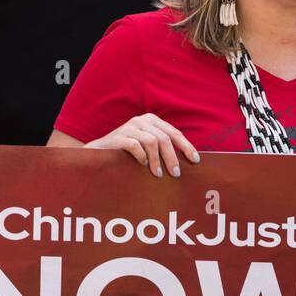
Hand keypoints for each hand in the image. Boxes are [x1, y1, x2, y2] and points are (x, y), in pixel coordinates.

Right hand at [86, 113, 200, 176]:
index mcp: (152, 121)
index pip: (174, 133)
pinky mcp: (118, 137)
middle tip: (176, 174)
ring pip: (152, 142)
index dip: (186, 147)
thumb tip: (186, 162)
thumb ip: (162, 148)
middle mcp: (141, 121)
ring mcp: (129, 127)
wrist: (100, 152)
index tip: (195, 161)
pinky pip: (134, 146)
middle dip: (172, 157)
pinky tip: (143, 165)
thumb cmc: (128, 153)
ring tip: (158, 174)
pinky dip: (141, 157)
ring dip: (157, 160)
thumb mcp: (147, 146)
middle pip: (164, 138)